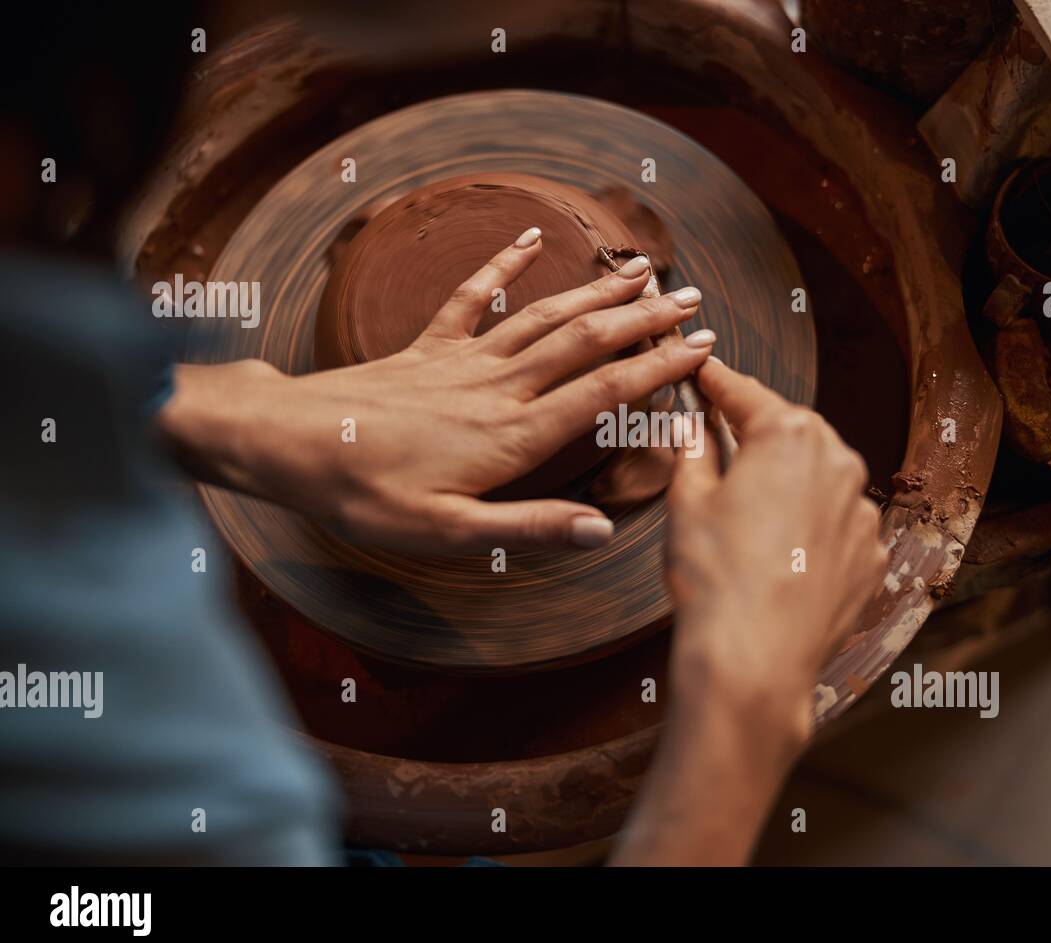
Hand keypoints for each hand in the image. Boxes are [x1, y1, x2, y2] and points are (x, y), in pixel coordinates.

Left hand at [158, 231, 714, 553]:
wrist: (286, 443)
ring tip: (643, 272)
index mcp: (511, 436)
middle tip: (694, 301)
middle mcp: (497, 387)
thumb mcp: (446, 534)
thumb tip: (600, 531)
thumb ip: (527, 529)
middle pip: (586, 341)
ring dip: (598, 293)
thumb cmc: (364, 495)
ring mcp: (463, 361)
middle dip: (645, 319)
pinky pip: (474, 297)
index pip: (603, 392)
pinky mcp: (428, 348)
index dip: (658, 368)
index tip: (703, 350)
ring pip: (546, 315)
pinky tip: (530, 239)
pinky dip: (505, 265)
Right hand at [612, 359, 887, 865]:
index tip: (702, 368)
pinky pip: (839, 526)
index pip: (745, 394)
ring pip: (820, 480)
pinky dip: (813, 530)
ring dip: (790, 485)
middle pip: (791, 434)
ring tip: (750, 519)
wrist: (755, 661)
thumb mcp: (686, 504)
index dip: (717, 381)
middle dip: (757, 436)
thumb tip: (692, 426)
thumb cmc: (714, 578)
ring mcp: (864, 512)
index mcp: (789, 435)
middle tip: (720, 442)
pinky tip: (781, 557)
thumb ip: (693, 452)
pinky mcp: (873, 557)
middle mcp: (840, 462)